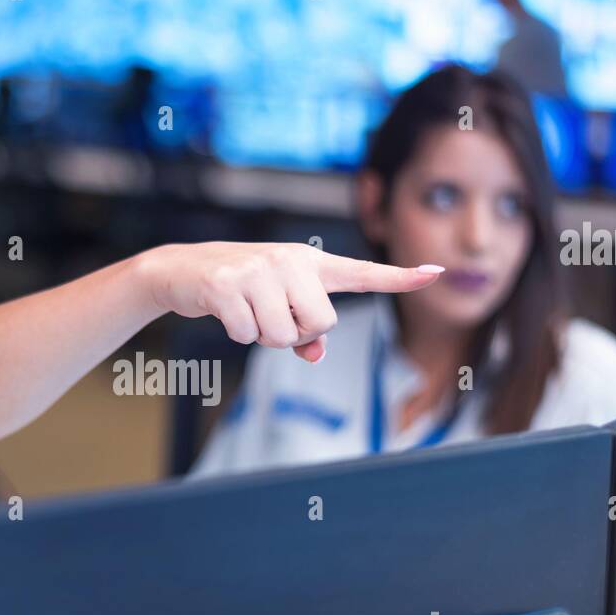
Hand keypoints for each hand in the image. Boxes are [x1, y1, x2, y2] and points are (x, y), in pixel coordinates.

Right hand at [137, 242, 443, 361]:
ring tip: (245, 312)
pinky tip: (225, 313)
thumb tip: (316, 354)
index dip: (400, 277)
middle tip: (269, 317)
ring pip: (284, 336)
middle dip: (295, 335)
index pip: (363, 273)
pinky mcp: (228, 285)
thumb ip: (304, 330)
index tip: (435, 273)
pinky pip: (248, 334)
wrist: (180, 270)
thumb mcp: (275, 304)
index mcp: (310, 263)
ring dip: (262, 337)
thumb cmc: (239, 289)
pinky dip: (236, 334)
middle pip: (322, 323)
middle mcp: (290, 260)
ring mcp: (258, 270)